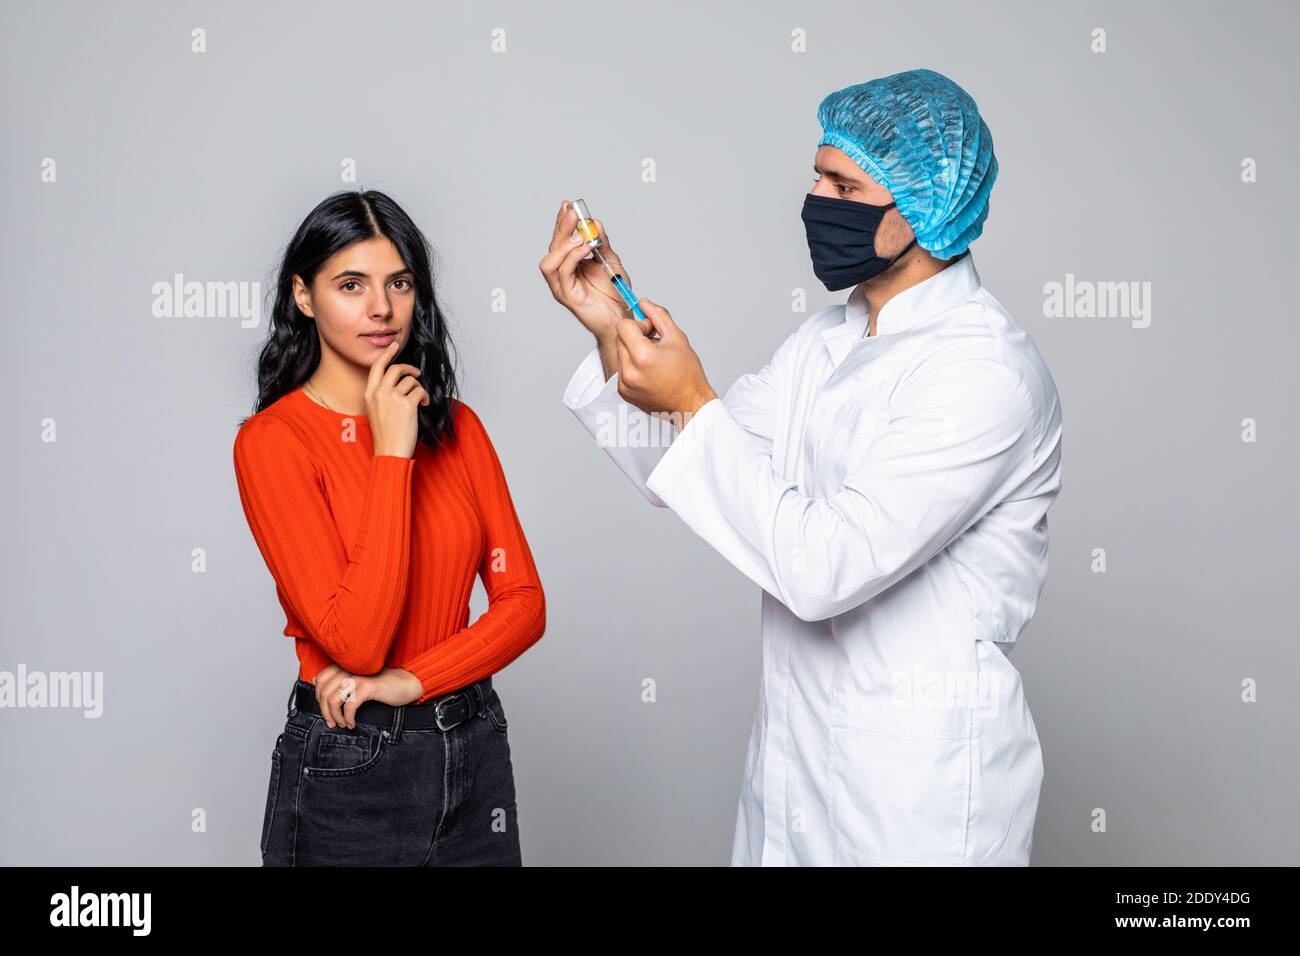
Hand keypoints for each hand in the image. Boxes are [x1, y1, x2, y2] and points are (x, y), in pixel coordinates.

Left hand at [312, 664, 423, 728]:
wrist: (406, 683)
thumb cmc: (382, 684)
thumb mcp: (358, 679)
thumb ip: (341, 681)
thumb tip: (319, 691)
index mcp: (345, 665)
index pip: (319, 680)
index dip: (318, 698)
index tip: (325, 710)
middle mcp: (349, 668)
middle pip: (324, 692)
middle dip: (325, 712)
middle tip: (332, 723)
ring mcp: (358, 677)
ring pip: (333, 700)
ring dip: (335, 717)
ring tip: (342, 724)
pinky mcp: (368, 687)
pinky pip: (349, 706)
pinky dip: (348, 718)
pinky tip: (352, 724)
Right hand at [365, 340, 428, 458]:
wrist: (390, 451)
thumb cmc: (385, 434)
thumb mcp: (376, 410)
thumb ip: (383, 394)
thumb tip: (399, 381)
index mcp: (369, 394)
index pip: (377, 367)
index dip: (387, 354)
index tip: (394, 345)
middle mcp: (379, 393)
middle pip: (395, 368)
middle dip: (408, 368)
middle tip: (416, 373)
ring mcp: (392, 398)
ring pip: (410, 380)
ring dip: (418, 388)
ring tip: (419, 400)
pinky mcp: (406, 404)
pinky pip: (419, 391)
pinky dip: (424, 397)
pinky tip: (423, 405)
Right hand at [539, 200, 631, 346]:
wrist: (621, 316)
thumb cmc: (614, 292)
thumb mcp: (610, 260)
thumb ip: (602, 242)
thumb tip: (594, 222)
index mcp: (569, 263)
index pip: (561, 239)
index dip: (562, 222)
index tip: (568, 205)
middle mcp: (561, 274)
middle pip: (553, 247)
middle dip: (562, 228)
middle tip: (572, 213)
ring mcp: (562, 286)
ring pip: (550, 262)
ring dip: (564, 245)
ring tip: (581, 235)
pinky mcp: (567, 297)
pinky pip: (564, 274)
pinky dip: (572, 258)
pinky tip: (584, 248)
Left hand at [614, 298, 716, 423]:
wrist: (690, 405)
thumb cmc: (688, 374)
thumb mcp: (677, 337)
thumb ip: (658, 316)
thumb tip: (644, 303)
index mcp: (642, 356)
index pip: (623, 326)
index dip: (638, 324)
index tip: (651, 331)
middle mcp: (629, 372)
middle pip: (620, 338)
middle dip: (635, 336)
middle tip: (655, 345)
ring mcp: (624, 384)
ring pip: (620, 353)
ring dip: (633, 350)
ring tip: (653, 360)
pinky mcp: (623, 392)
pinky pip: (622, 369)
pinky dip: (633, 365)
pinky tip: (650, 372)